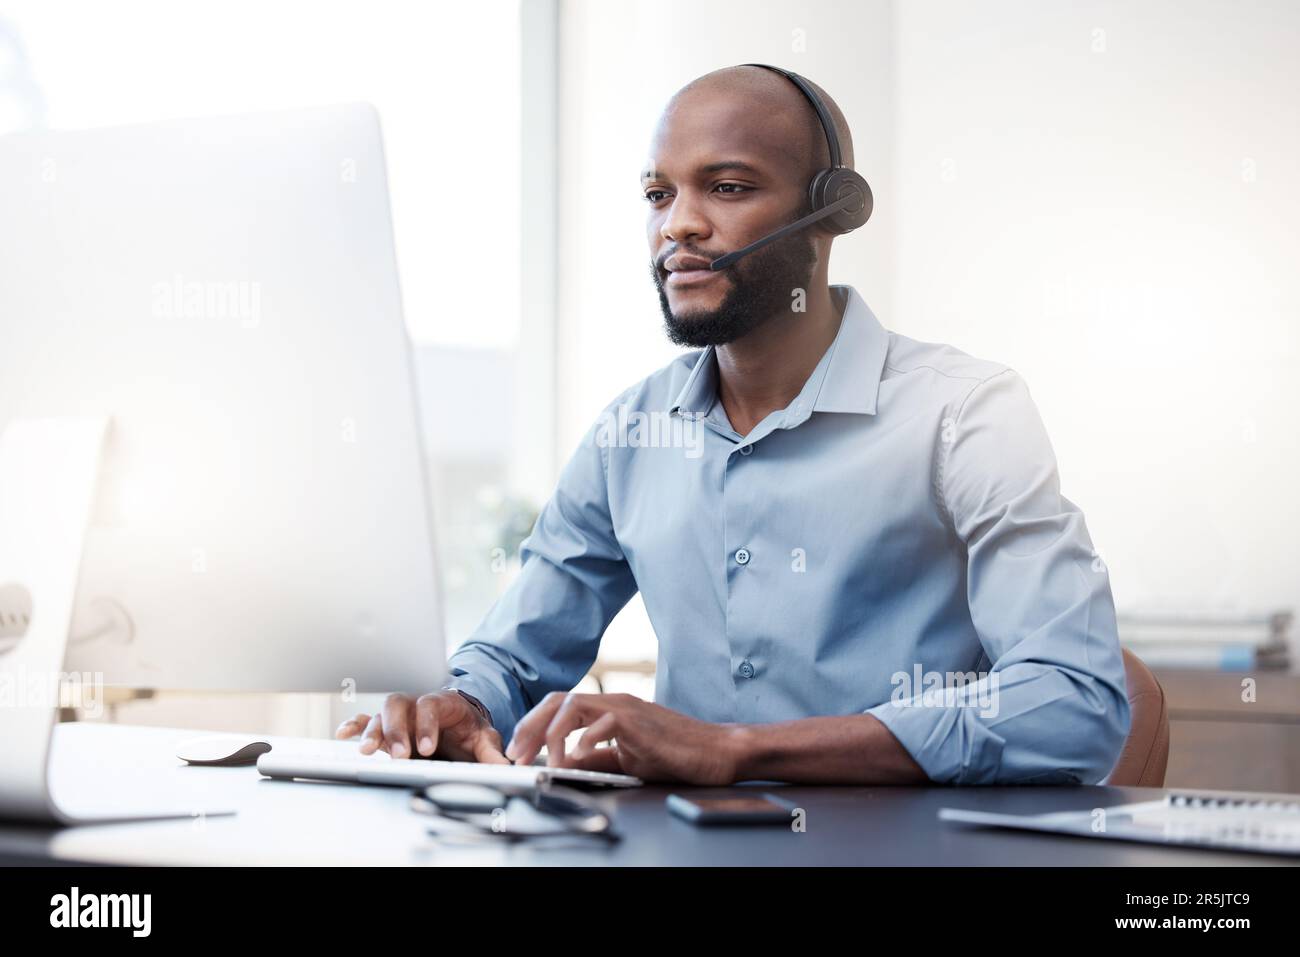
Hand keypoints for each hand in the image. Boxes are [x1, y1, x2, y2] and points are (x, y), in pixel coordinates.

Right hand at [335, 691, 509, 762]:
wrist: (459, 725)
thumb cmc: (468, 729)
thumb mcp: (484, 738)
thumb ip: (491, 751)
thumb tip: (504, 765)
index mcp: (442, 702)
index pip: (430, 704)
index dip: (426, 724)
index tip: (427, 747)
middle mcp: (416, 705)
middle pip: (399, 705)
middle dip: (397, 729)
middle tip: (401, 754)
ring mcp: (400, 716)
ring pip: (380, 714)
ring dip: (374, 731)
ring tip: (369, 751)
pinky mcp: (387, 728)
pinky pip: (366, 721)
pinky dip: (354, 726)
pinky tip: (344, 735)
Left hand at [505, 692, 740, 784]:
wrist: (714, 751)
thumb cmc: (675, 753)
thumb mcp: (626, 757)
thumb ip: (598, 756)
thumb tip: (566, 763)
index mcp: (608, 709)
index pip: (560, 707)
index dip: (534, 725)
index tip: (519, 749)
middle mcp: (614, 702)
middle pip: (558, 700)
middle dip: (531, 725)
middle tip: (517, 753)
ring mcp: (626, 708)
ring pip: (574, 705)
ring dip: (551, 733)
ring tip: (544, 760)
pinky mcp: (639, 721)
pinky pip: (603, 723)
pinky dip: (584, 740)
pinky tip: (575, 758)